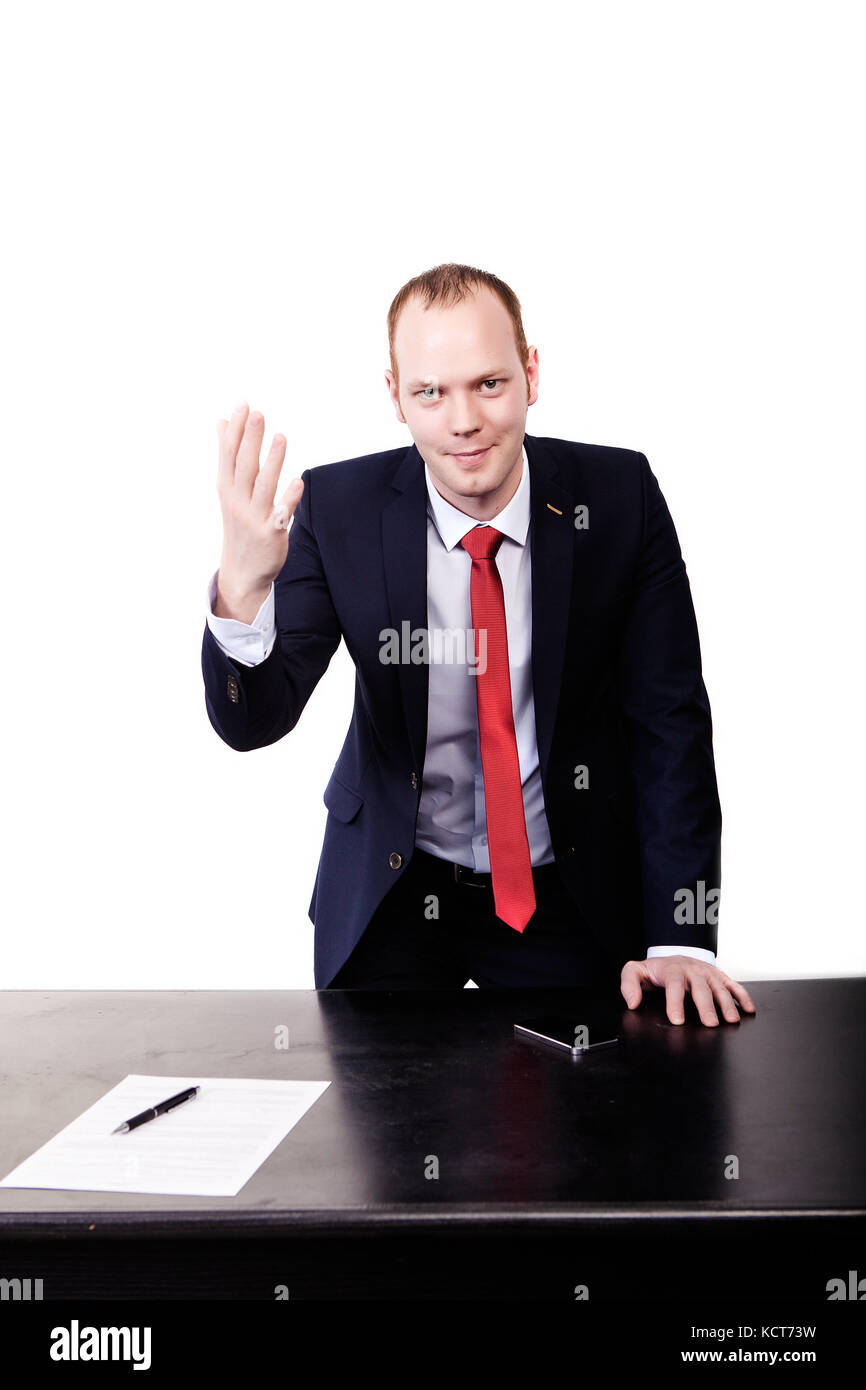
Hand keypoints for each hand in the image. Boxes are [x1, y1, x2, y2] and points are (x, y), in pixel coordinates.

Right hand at [215, 401, 303, 610]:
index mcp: (227, 488)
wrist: (242, 571)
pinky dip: (288, 499)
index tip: (242, 406)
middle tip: (257, 413)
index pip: (229, 455)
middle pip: (244, 466)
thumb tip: (222, 421)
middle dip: (249, 440)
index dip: (235, 431)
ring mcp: (254, 518)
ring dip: (272, 462)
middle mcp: (238, 502)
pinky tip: (298, 482)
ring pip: (263, 487)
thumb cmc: (239, 523)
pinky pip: (281, 515)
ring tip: (281, 437)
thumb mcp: (228, 490)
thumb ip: (228, 455)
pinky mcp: (272, 534)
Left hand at [620, 955, 756, 1026]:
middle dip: (706, 1006)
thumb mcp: (635, 971)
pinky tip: (748, 1009)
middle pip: (700, 988)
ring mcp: (707, 973)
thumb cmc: (656, 969)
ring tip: (731, 1020)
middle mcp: (692, 970)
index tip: (677, 1020)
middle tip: (710, 1024)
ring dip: (727, 1004)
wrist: (673, 955)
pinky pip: (733, 985)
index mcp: (672, 970)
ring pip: (719, 987)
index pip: (674, 986)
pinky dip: (742, 996)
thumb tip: (633, 1002)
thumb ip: (629, 984)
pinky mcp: (719, 976)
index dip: (676, 1003)